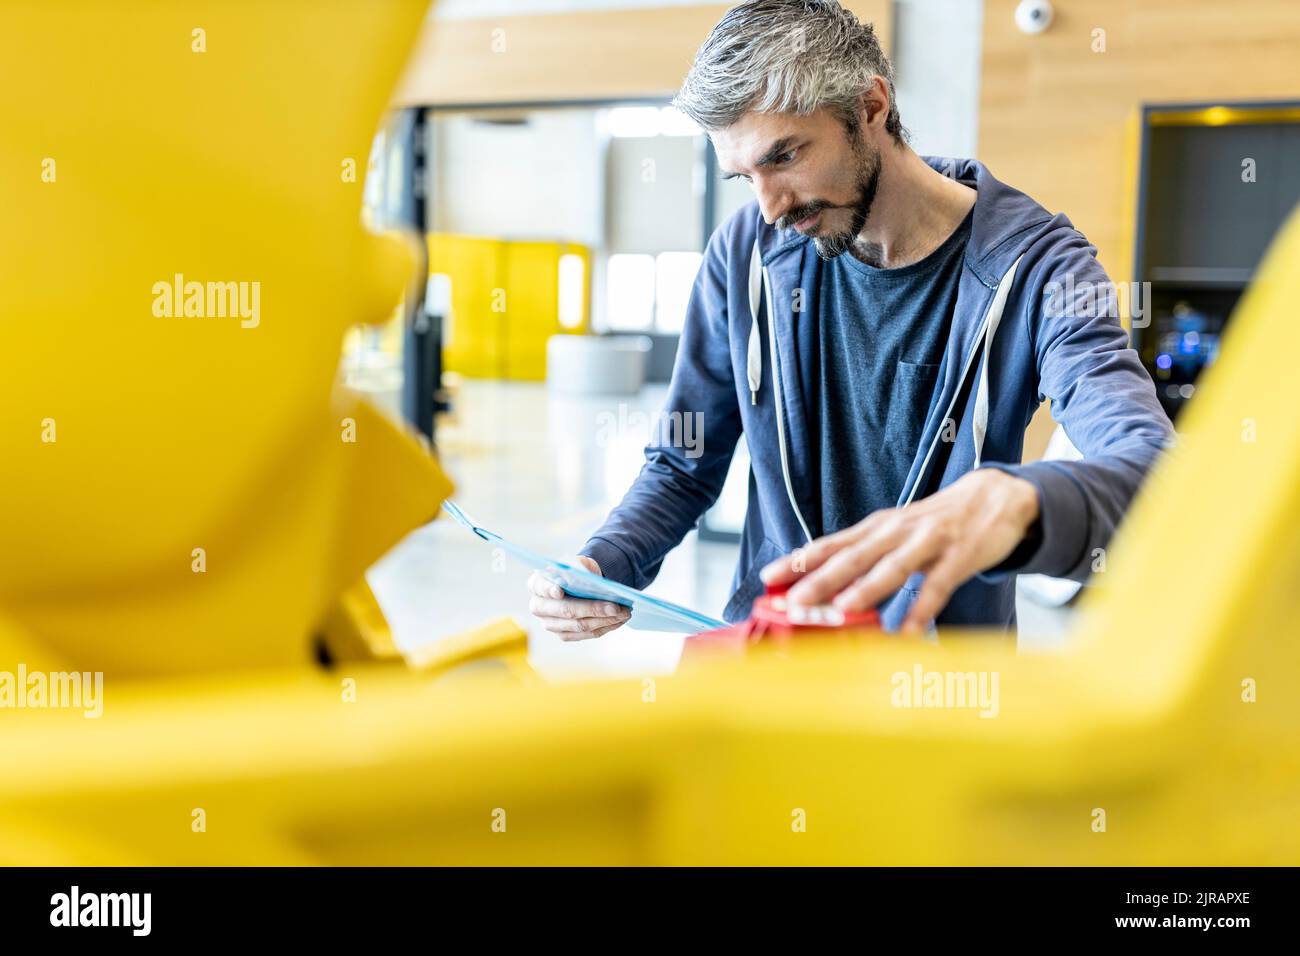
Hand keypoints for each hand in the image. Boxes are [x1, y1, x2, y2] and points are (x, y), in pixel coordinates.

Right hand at [527, 555, 631, 640]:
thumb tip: (583, 578)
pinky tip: (619, 620)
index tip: (560, 591)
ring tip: (624, 613)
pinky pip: (586, 634)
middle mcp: (538, 606)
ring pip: (578, 626)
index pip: (540, 586)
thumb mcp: (579, 563)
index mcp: (537, 584)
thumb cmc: (578, 572)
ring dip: (604, 620)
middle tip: (615, 607)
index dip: (549, 589)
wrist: (582, 585)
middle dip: (592, 609)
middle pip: (565, 610)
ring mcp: (550, 624)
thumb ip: (578, 567)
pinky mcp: (564, 635)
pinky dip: (605, 627)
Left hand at [760, 469, 1039, 631]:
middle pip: (853, 556)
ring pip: (892, 568)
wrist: (996, 497)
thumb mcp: (895, 532)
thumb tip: (824, 585)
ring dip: (866, 589)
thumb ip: (865, 555)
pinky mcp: (958, 556)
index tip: (768, 577)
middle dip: (822, 579)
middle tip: (796, 601)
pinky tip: (907, 632)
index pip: (830, 544)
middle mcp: (896, 532)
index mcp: (876, 528)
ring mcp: (928, 542)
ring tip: (843, 609)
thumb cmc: (936, 522)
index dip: (799, 560)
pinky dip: (921, 610)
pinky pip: (937, 587)